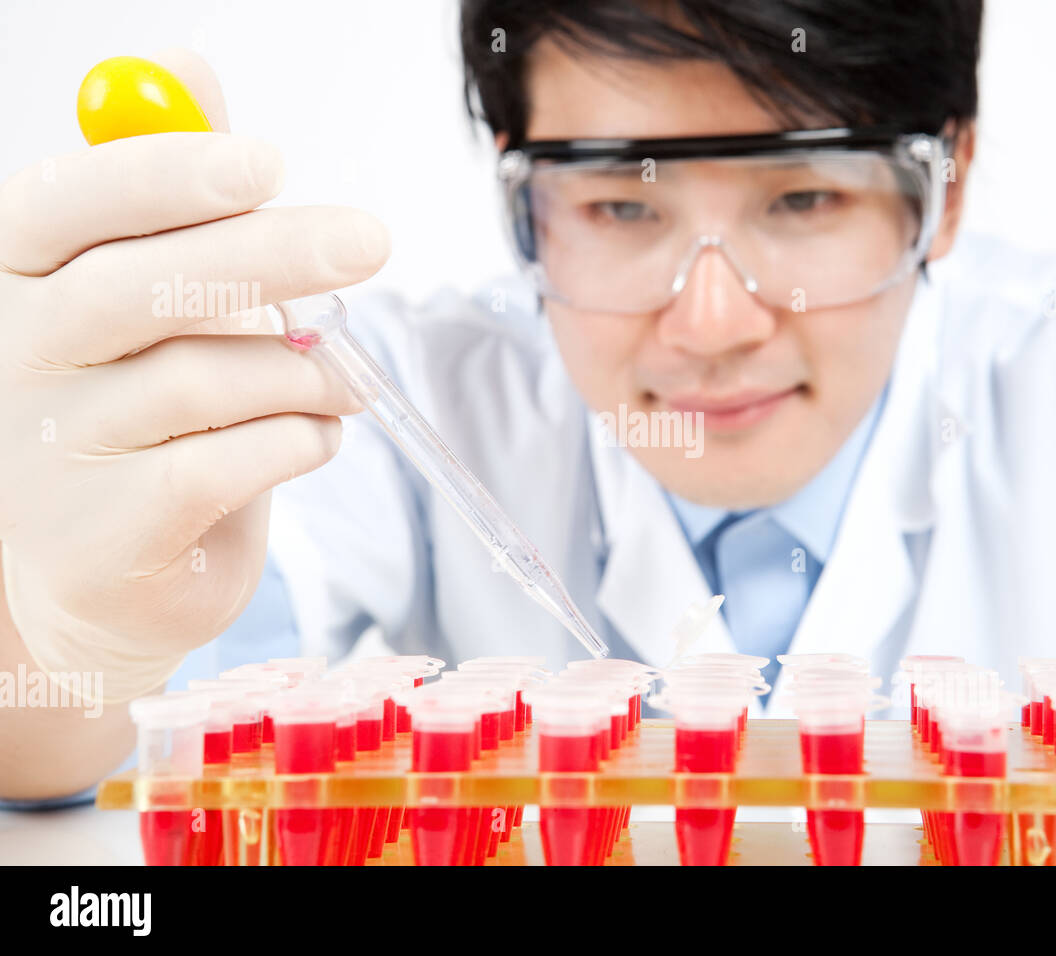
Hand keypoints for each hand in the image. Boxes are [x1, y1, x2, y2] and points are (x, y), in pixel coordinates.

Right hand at [0, 49, 387, 698]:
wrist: (110, 578)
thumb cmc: (143, 417)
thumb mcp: (153, 299)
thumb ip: (172, 193)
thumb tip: (185, 64)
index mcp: (20, 281)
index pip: (67, 205)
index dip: (165, 174)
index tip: (265, 164)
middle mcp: (15, 360)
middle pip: (142, 287)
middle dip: (272, 256)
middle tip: (369, 241)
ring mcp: (46, 455)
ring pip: (202, 378)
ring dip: (304, 374)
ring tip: (344, 384)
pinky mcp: (104, 537)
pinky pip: (226, 463)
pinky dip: (296, 441)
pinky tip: (314, 438)